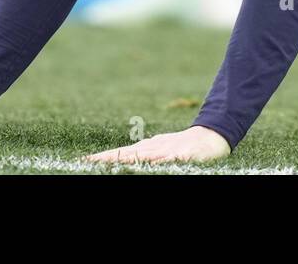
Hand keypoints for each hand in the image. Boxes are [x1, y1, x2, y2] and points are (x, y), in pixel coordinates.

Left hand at [84, 125, 230, 163]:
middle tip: (88, 161)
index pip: (122, 153)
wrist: (213, 136)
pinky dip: (160, 160)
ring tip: (110, 162)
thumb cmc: (185, 146)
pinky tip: (152, 162)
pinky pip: (170, 158)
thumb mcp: (163, 148)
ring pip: (145, 156)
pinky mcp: (184, 154)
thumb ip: (146, 152)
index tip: (84, 160)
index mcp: (149, 147)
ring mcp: (169, 150)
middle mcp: (155, 147)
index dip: (104, 156)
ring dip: (127, 159)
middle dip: (108, 158)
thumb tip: (126, 154)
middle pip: (128, 153)